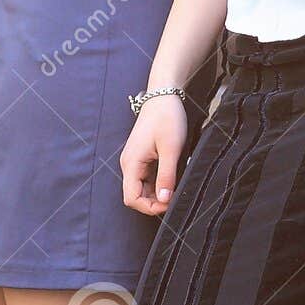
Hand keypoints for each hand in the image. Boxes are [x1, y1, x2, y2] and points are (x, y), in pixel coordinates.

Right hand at [120, 94, 187, 215]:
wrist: (162, 96)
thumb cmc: (167, 119)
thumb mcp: (171, 149)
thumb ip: (167, 176)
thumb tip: (165, 200)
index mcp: (131, 163)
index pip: (131, 198)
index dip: (149, 207)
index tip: (169, 203)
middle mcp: (128, 164)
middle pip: (135, 195)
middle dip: (154, 202)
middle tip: (175, 197)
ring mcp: (134, 160)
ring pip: (140, 188)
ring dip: (156, 194)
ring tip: (175, 187)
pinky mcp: (140, 157)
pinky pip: (145, 178)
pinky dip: (157, 184)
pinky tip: (171, 179)